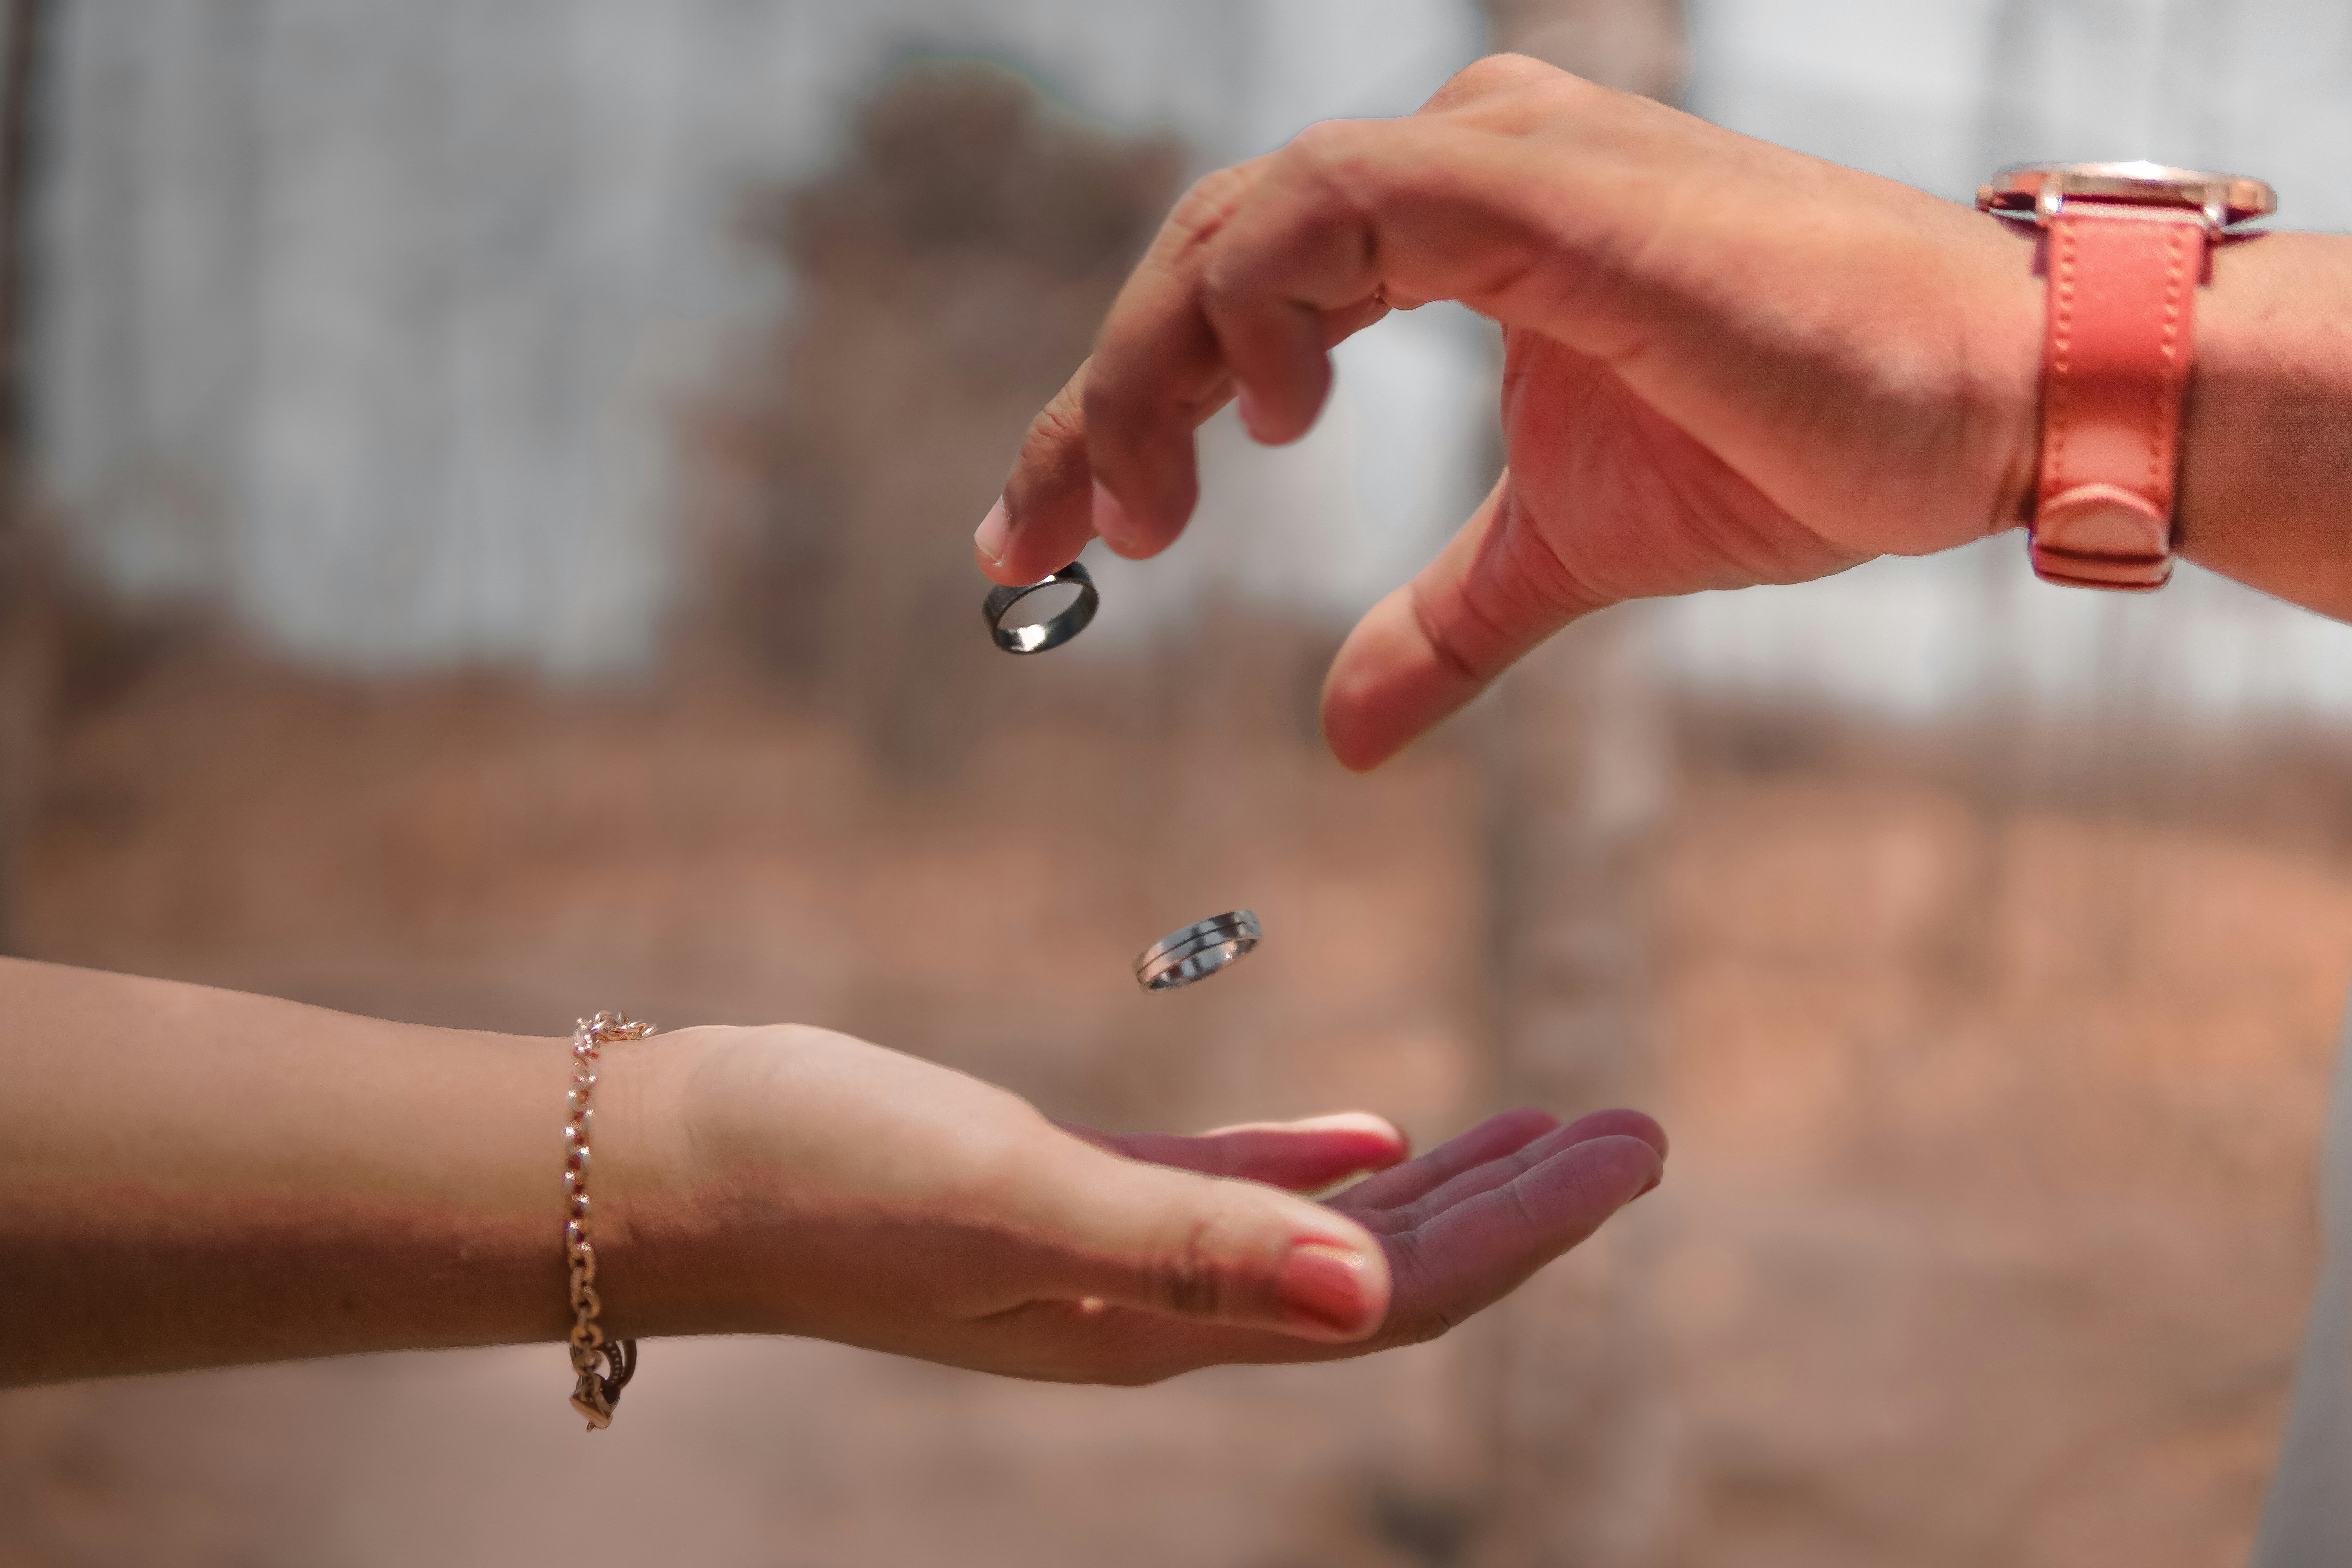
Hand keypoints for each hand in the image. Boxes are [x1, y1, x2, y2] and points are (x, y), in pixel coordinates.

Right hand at [621, 1025, 1664, 1383]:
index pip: (1395, 1295)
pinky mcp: (1065, 1191)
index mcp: (1162, 1325)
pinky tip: (1374, 1129)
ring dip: (1439, 1186)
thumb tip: (1370, 1293)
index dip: (1528, 1230)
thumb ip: (1184, 1245)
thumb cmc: (823, 1172)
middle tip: (1640, 1130)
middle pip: (1386, 1271)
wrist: (677, 1163)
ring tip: (1545, 1129)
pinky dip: (1315, 1162)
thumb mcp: (1008, 1197)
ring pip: (1323, 1230)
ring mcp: (1112, 1255)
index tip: (1636, 1152)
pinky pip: (1230, 1187)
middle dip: (1520, 1207)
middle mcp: (1156, 1308)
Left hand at [975, 53, 2043, 767]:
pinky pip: (1334, 211)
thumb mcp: (1562, 551)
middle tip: (1038, 537)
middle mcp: (1462, 159)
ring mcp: (1500, 158)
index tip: (1047, 530)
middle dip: (1099, 400)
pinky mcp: (1543, 187)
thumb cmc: (1792, 447)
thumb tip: (1338, 728)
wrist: (1975, 420)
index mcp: (1456, 220)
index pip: (1234, 289)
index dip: (1120, 402)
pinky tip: (1266, 419)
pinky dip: (1261, 305)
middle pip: (1205, 254)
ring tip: (1146, 510)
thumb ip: (1443, 616)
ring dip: (1151, 368)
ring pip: (1238, 226)